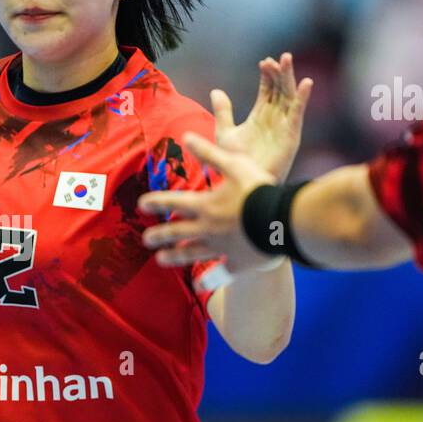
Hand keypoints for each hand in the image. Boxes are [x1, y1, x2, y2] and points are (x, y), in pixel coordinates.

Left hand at [139, 115, 280, 275]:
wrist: (281, 221)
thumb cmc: (259, 189)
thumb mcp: (234, 164)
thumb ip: (209, 153)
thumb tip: (186, 137)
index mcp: (205, 205)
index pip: (173, 203)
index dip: (156, 202)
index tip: (141, 205)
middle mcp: (208, 229)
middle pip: (177, 232)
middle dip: (159, 235)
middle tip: (145, 239)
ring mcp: (221, 248)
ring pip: (192, 254)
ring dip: (175, 257)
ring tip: (161, 259)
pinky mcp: (237, 263)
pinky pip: (219, 274)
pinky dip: (209, 280)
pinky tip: (199, 284)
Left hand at [214, 52, 312, 182]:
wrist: (244, 184)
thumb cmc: (237, 162)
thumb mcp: (225, 132)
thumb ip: (223, 112)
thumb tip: (216, 90)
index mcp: (261, 115)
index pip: (267, 90)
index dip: (267, 76)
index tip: (263, 61)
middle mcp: (275, 118)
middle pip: (280, 90)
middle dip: (279, 73)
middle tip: (279, 57)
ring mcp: (284, 126)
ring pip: (289, 97)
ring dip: (289, 79)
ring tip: (288, 61)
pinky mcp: (291, 135)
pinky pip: (298, 113)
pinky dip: (302, 98)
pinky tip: (306, 82)